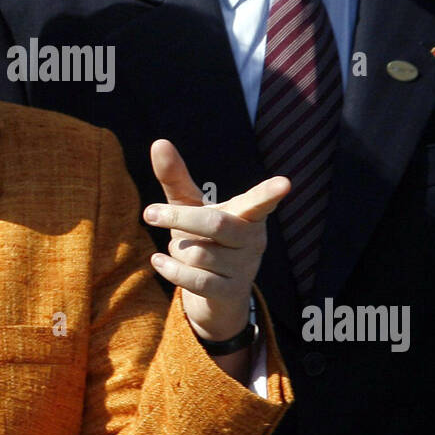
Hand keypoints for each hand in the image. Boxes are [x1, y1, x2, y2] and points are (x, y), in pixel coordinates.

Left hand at [144, 140, 288, 344]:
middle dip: (179, 217)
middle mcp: (251, 239)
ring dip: (176, 248)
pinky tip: (158, 261)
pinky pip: (195, 279)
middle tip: (148, 212)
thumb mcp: (189, 205)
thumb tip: (159, 142)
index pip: (259, 202)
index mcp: (247, 213)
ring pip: (197, 253)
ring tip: (180, 248)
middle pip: (216, 224)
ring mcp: (244, 267)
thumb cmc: (203, 236)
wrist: (215, 292)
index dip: (269, 193)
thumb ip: (176, 176)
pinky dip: (171, 270)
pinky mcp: (231, 292)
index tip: (285, 183)